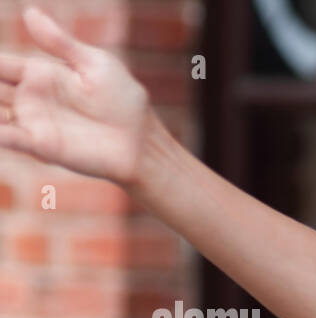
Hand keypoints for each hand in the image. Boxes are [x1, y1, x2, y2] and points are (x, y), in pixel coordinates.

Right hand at [0, 6, 152, 185]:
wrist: (141, 141)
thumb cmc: (124, 101)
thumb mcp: (95, 64)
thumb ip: (61, 43)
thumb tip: (28, 12)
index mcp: (39, 74)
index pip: (1, 64)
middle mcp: (30, 98)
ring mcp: (33, 122)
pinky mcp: (41, 146)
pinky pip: (8, 138)